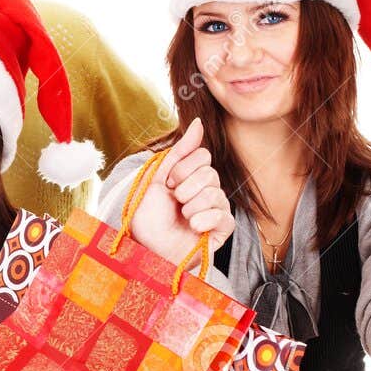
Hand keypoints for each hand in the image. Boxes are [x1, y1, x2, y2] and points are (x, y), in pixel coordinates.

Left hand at [123, 118, 235, 265]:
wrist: (147, 247)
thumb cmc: (148, 216)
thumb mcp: (157, 178)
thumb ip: (180, 151)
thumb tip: (198, 122)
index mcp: (191, 176)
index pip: (203, 155)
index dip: (182, 169)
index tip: (167, 184)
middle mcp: (206, 190)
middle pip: (210, 173)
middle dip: (185, 188)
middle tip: (174, 201)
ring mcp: (216, 209)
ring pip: (216, 193)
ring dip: (191, 206)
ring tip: (181, 217)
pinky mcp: (222, 229)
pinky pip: (223, 216)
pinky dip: (203, 220)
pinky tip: (192, 227)